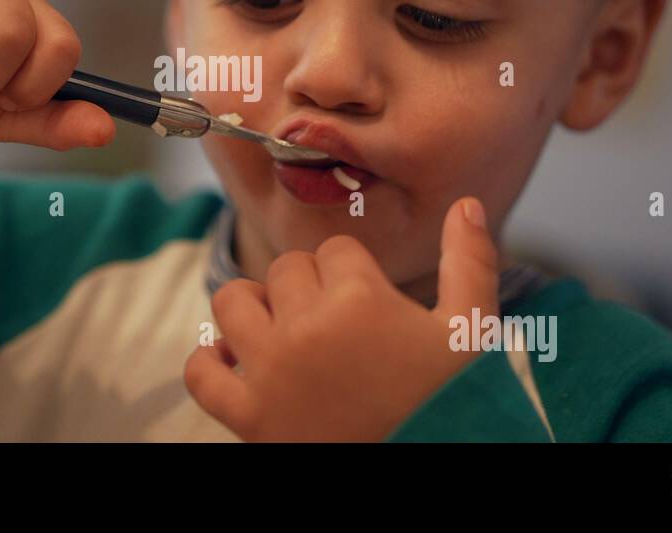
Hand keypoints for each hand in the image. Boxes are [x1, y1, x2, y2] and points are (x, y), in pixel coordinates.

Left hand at [185, 196, 499, 440]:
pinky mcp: (249, 418)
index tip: (370, 304)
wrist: (433, 468)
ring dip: (254, 308)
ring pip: (232, 301)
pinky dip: (210, 362)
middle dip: (309, 287)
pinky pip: (201, 373)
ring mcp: (271, 373)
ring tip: (283, 328)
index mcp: (359, 298)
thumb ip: (469, 263)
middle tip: (337, 324)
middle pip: (285, 269)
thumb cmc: (452, 404)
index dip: (354, 272)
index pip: (335, 250)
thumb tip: (466, 204)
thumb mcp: (471, 335)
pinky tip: (237, 360)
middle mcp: (307, 328)